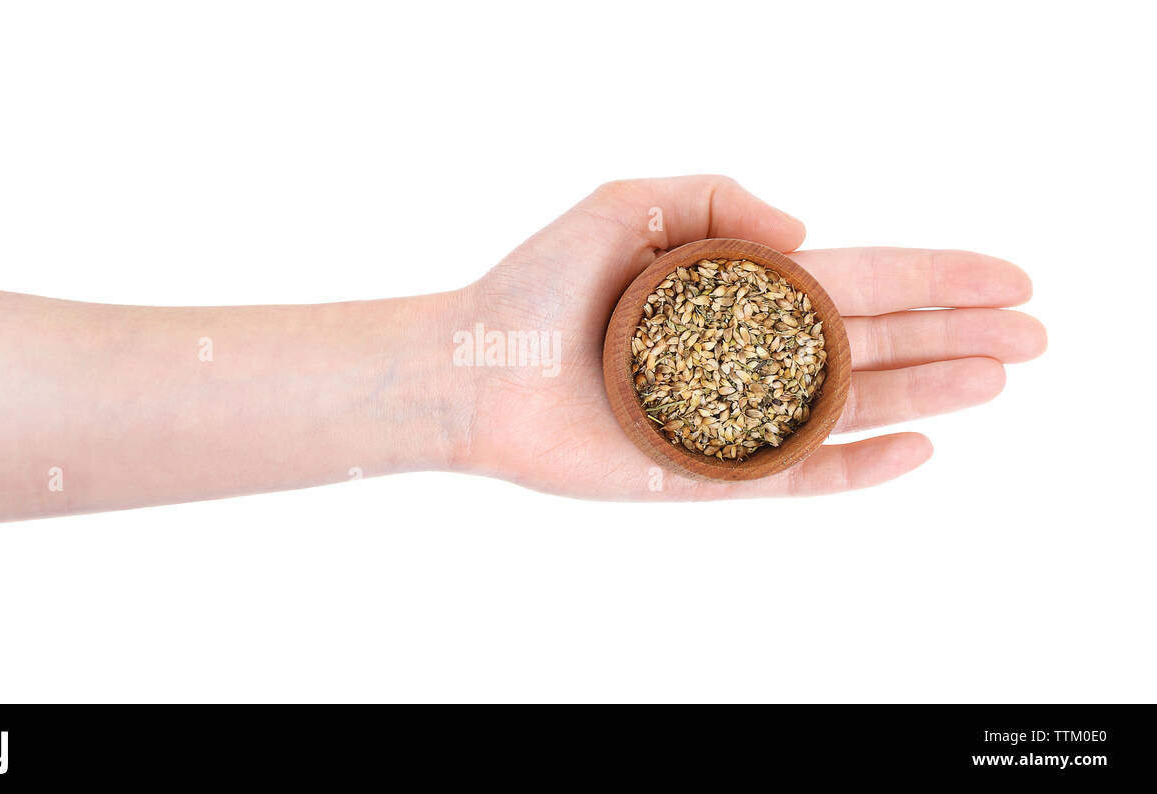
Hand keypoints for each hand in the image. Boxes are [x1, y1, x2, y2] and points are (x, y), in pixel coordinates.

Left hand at [451, 176, 1045, 497]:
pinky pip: (796, 472)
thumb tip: (807, 231)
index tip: (1006, 278)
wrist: (472, 370)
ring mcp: (732, 414)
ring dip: (927, 391)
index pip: (859, 279)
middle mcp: (746, 352)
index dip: (935, 276)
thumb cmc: (538, 286)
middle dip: (956, 334)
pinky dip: (857, 464)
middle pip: (874, 341)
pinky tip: (919, 448)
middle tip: (1035, 334)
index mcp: (738, 288)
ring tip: (998, 376)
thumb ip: (718, 199)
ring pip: (850, 404)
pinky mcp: (705, 470)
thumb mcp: (627, 203)